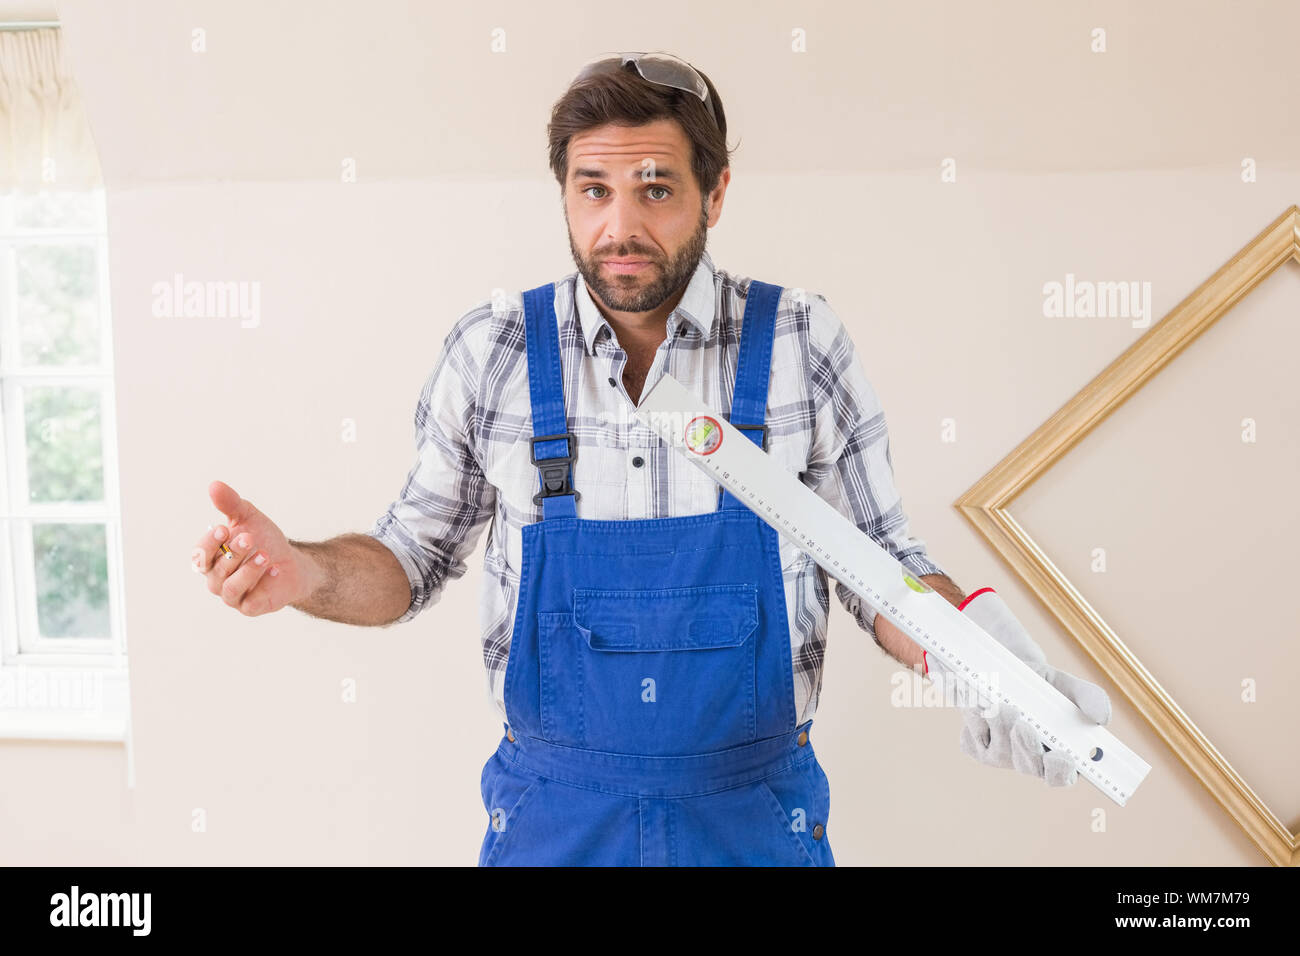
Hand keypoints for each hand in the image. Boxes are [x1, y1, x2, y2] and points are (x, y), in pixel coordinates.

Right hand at [191, 480, 318, 615]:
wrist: (292, 562)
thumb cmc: (264, 540)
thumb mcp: (249, 517)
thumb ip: (230, 504)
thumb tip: (214, 485)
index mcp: (211, 558)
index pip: (200, 554)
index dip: (210, 542)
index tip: (224, 528)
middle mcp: (216, 579)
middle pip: (215, 570)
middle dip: (232, 553)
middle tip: (249, 537)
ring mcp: (232, 595)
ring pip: (230, 587)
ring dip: (247, 570)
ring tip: (264, 555)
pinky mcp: (250, 607)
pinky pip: (251, 601)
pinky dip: (262, 584)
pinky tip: (275, 570)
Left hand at [929, 589, 1111, 787]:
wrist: (1004, 670)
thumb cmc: (1043, 685)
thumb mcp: (1068, 685)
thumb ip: (1089, 698)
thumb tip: (1102, 717)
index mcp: (1058, 755)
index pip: (1062, 775)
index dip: (1061, 771)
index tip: (1060, 756)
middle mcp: (1028, 761)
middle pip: (1028, 766)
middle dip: (1026, 746)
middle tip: (1022, 723)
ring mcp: (999, 756)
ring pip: (998, 753)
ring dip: (998, 725)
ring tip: (997, 700)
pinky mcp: (974, 746)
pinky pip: (973, 738)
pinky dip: (975, 717)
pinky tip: (977, 699)